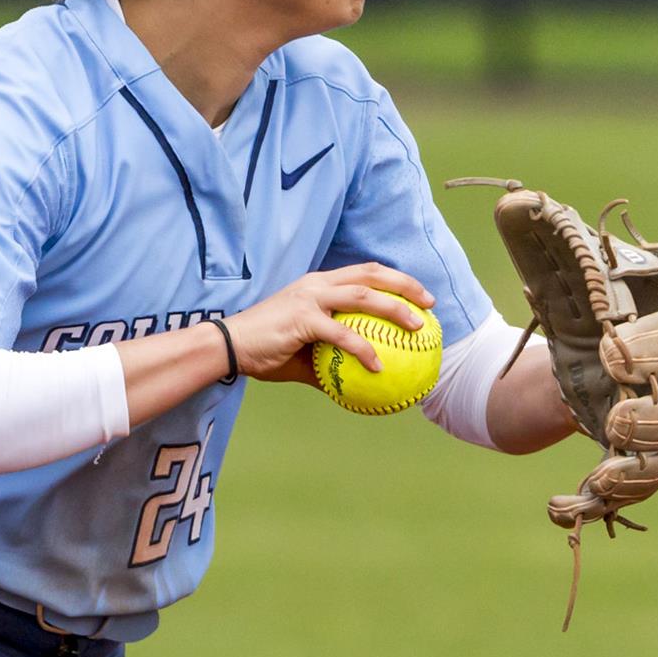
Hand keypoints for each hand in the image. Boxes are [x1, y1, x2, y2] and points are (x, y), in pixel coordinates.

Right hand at [222, 263, 433, 383]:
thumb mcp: (303, 355)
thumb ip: (331, 362)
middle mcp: (316, 284)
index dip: (394, 278)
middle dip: (404, 284)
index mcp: (318, 284)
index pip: (363, 271)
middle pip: (370, 273)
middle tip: (430, 304)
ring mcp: (309, 298)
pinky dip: (363, 348)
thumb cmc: (264, 351)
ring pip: (362, 295)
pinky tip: (379, 366)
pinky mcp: (301, 318)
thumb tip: (359, 385)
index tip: (419, 295)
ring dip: (394, 309)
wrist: (228, 347)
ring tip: (417, 327)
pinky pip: (341, 333)